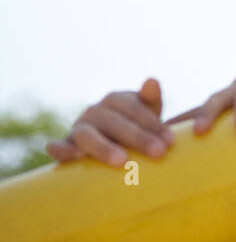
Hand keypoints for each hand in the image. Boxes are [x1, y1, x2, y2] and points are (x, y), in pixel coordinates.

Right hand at [45, 78, 174, 168]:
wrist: (113, 146)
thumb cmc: (135, 128)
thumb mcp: (147, 112)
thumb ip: (150, 99)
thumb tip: (152, 80)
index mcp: (115, 99)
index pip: (134, 109)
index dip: (153, 124)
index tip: (170, 142)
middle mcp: (95, 110)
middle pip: (115, 122)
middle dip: (138, 138)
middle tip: (158, 153)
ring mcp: (78, 127)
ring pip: (88, 135)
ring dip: (103, 147)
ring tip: (122, 161)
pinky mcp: (65, 145)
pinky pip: (59, 147)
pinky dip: (62, 150)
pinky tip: (74, 158)